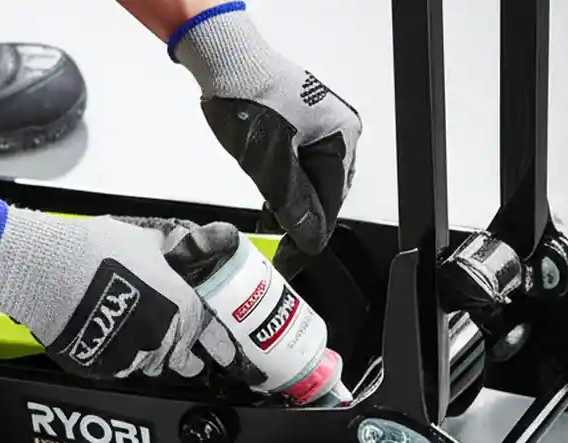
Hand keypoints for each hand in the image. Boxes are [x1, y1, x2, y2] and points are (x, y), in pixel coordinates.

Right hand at [0, 204, 233, 379]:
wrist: (48, 271)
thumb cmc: (100, 249)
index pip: (210, 336)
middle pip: (181, 359)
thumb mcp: (145, 238)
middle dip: (182, 354)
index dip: (216, 344)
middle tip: (176, 347)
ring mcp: (132, 359)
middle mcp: (164, 340)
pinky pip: (119, 369)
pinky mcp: (101, 368)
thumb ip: (173, 246)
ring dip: (149, 356)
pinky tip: (109, 340)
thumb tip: (190, 240)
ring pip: (150, 365)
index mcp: (183, 310)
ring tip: (136, 337)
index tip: (218, 353)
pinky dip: (119, 358)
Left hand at [172, 5, 360, 271]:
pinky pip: (301, 163)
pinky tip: (271, 198)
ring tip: (271, 223)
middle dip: (303, 217)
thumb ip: (292, 205)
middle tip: (282, 246)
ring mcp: (320, 124)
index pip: (333, 200)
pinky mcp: (299, 122)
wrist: (225, 60)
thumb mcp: (270, 163)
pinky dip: (286, 183)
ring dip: (292, 202)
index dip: (313, 232)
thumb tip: (309, 238)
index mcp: (342, 137)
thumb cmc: (249, 97)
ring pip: (311, 178)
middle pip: (325, 190)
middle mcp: (338, 129)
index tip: (297, 256)